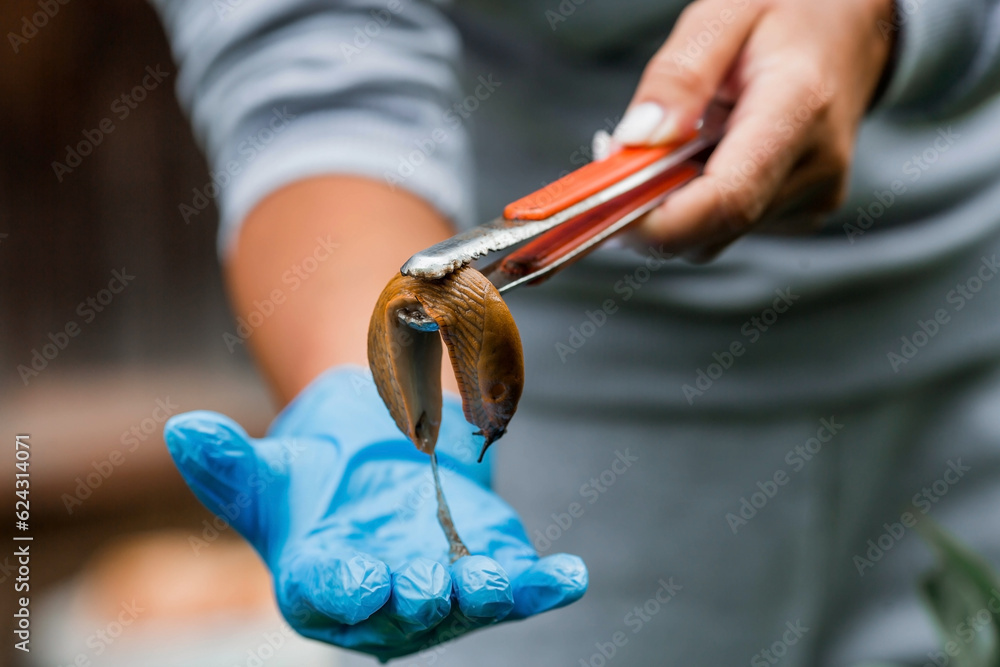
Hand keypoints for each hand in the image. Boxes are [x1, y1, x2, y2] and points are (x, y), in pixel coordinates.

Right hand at [163, 367, 586, 660]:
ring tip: (508, 581)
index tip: (362, 578)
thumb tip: (182, 429)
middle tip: (434, 584)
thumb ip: (227, 463)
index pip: (328, 590)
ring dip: (488, 592)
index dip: (345, 585)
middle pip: (403, 606)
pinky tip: (571, 576)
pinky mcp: (485, 570)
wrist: (367, 472)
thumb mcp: (265, 470)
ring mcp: (440, 590)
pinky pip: (520, 585)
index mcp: (319, 584)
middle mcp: (382, 603)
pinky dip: (545, 584)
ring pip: (466, 599)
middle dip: (420, 595)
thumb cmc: (309, 484)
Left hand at [610, 0, 894, 260]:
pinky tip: (706, 154)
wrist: (855, 29)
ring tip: (674, 142)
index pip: (726, 199)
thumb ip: (678, 76)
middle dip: (647, 211)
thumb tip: (634, 140)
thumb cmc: (788, 10)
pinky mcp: (804, 213)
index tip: (602, 208)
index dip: (656, 222)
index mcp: (800, 108)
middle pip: (711, 229)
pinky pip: (729, 229)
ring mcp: (815, 198)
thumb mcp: (724, 13)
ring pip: (713, 237)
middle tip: (615, 160)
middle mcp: (817, 167)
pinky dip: (697, 203)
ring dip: (671, 205)